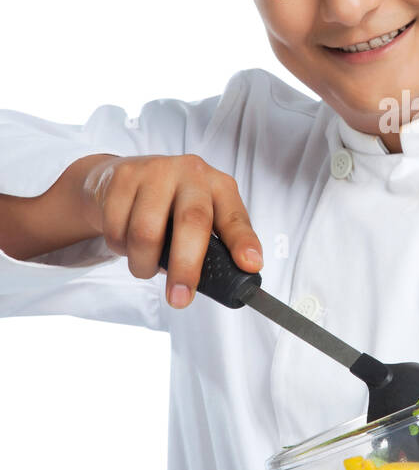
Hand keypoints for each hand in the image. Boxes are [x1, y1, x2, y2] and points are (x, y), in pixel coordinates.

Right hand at [79, 153, 263, 306]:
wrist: (123, 178)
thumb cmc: (169, 206)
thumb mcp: (200, 217)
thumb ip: (213, 246)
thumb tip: (223, 284)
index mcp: (219, 187)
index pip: (235, 217)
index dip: (243, 242)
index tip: (249, 265)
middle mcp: (192, 173)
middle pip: (191, 222)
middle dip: (186, 267)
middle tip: (179, 299)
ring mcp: (156, 171)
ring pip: (146, 232)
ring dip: (143, 263)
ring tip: (145, 265)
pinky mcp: (124, 177)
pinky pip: (118, 228)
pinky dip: (120, 249)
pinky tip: (126, 241)